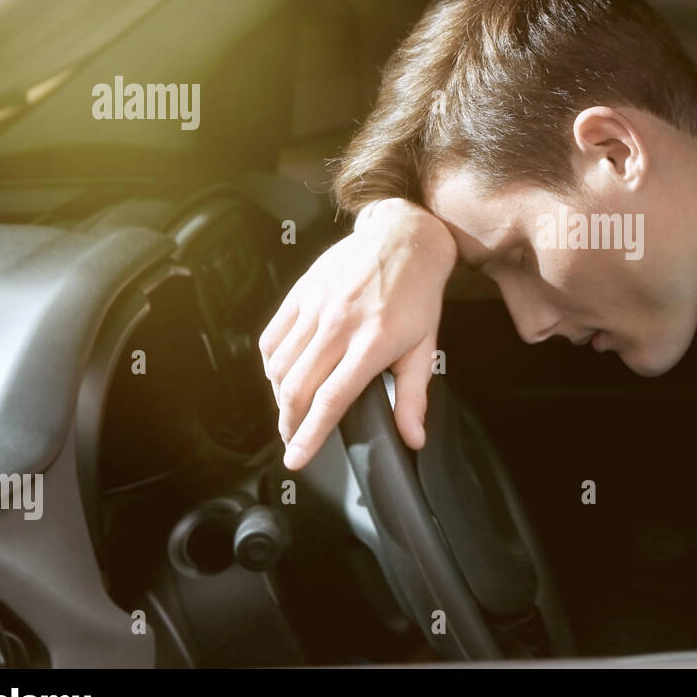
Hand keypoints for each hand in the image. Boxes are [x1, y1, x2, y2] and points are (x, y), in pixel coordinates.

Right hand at [258, 198, 456, 469]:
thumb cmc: (417, 294)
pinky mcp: (300, 293)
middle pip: (297, 388)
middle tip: (292, 440)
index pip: (331, 399)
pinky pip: (272, 338)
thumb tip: (413, 438)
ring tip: (291, 411)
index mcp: (372, 342)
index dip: (310, 434)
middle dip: (289, 423)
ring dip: (280, 397)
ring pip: (279, 366)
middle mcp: (339, 324)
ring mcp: (315, 306)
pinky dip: (272, 364)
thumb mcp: (425, 347)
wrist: (404, 238)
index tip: (297, 458)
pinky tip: (283, 375)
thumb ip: (414, 397)